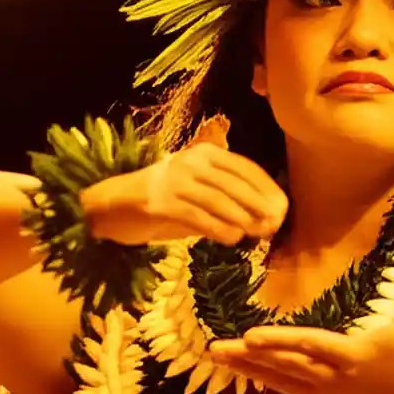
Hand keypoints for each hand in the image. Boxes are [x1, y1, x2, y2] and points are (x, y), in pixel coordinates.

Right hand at [80, 116, 288, 245]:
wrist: (111, 205)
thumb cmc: (161, 201)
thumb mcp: (196, 192)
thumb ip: (225, 200)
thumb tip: (263, 218)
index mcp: (204, 154)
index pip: (245, 168)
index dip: (267, 189)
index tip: (283, 208)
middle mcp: (191, 162)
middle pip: (236, 184)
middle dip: (260, 206)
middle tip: (275, 224)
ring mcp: (174, 181)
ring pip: (219, 200)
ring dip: (243, 219)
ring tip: (259, 233)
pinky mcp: (161, 203)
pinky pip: (198, 217)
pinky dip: (219, 229)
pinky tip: (233, 239)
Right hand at [209, 320, 393, 393]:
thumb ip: (370, 369)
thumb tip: (359, 351)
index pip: (297, 388)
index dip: (266, 375)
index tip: (242, 365)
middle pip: (284, 379)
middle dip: (247, 367)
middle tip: (214, 354)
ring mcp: (347, 380)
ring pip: (291, 365)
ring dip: (253, 355)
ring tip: (223, 347)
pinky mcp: (359, 358)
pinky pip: (312, 348)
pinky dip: (282, 342)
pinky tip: (255, 337)